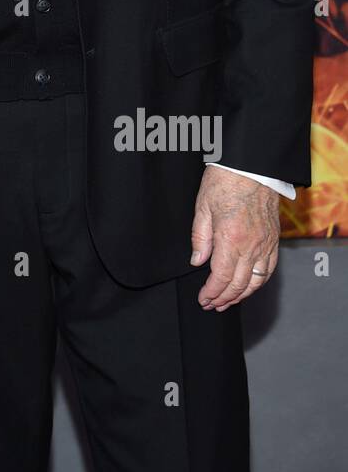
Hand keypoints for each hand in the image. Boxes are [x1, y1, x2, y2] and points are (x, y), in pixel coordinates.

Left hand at [190, 165, 279, 310]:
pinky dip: (258, 282)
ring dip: (242, 295)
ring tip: (228, 301)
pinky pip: (269, 268)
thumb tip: (197, 262)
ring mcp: (266, 243)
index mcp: (231, 238)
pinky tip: (249, 286)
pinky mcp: (274, 239)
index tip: (203, 299)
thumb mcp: (202, 208)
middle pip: (239, 283)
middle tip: (212, 305)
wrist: (251, 166)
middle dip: (224, 298)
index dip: (212, 293)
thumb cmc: (224, 182)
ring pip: (256, 280)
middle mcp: (252, 245)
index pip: (222, 277)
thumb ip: (200, 239)